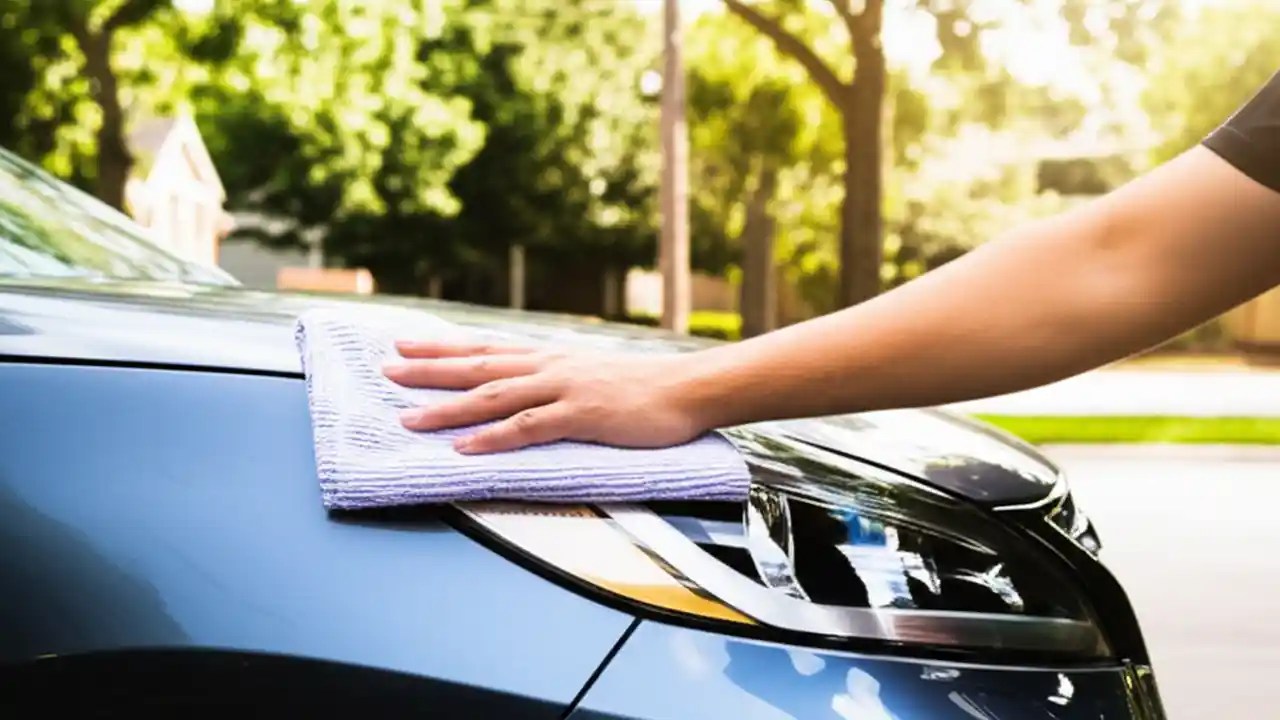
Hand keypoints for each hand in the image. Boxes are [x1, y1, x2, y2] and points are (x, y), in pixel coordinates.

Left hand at [382, 340, 708, 453]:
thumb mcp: (592, 374)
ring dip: (448, 408)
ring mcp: (563, 389)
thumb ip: (557, 380)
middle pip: (478, 365)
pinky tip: (464, 446)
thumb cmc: (644, 387)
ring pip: (493, 395)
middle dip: (429, 370)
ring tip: (410, 417)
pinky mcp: (581, 415)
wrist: (688, 388)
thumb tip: (526, 388)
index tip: (405, 345)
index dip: (442, 347)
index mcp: (550, 357)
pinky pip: (527, 427)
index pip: (485, 348)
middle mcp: (549, 366)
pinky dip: (492, 437)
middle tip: (387, 370)